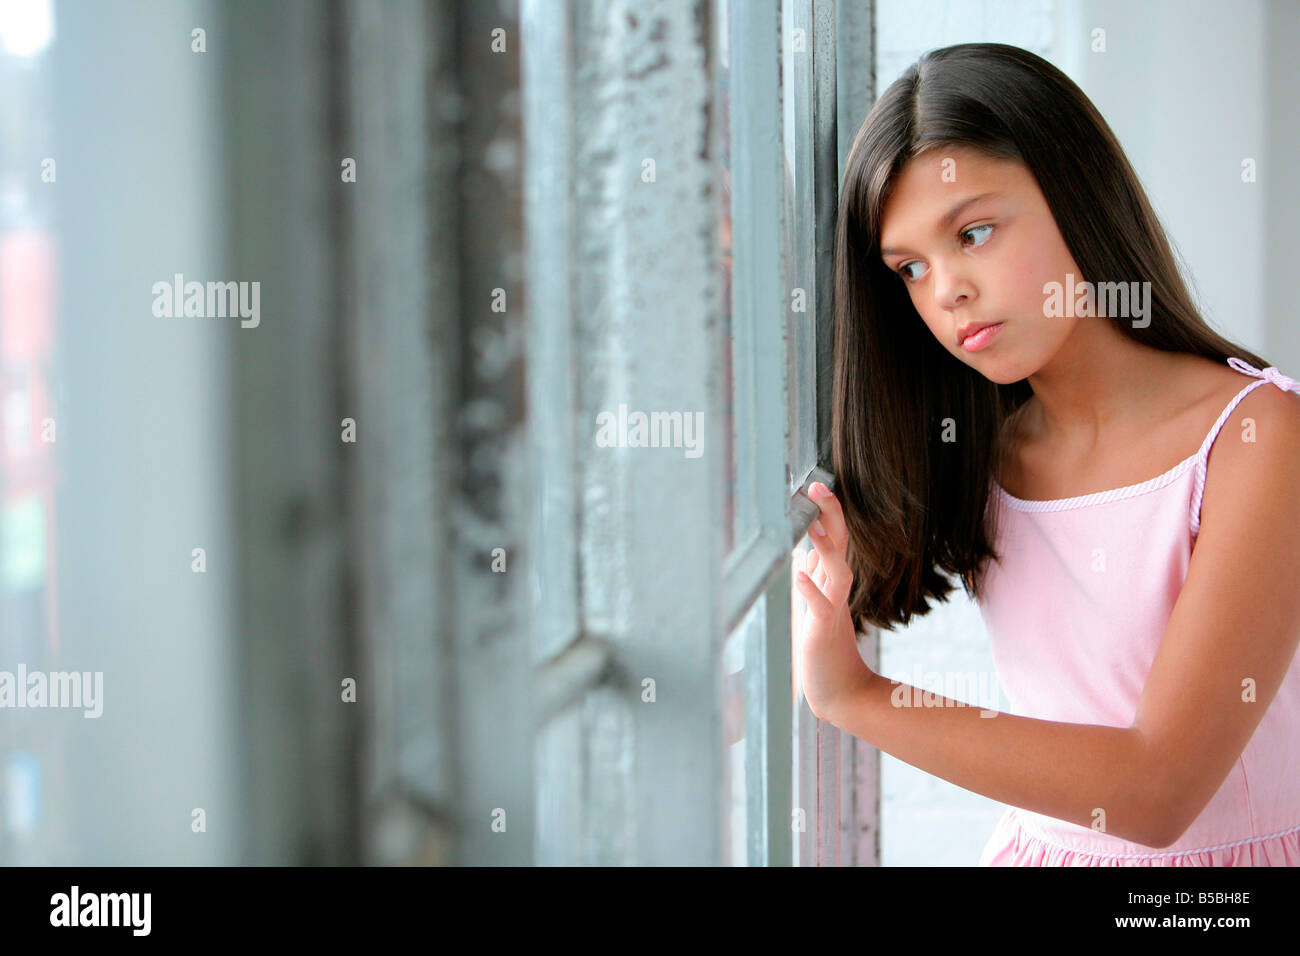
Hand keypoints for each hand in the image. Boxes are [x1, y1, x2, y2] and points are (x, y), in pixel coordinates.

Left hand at [791, 482, 876, 722]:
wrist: (839, 692)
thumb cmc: (827, 648)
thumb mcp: (820, 605)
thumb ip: (819, 579)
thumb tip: (811, 550)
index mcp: (834, 583)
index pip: (836, 540)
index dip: (829, 513)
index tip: (816, 486)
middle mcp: (836, 592)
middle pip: (840, 546)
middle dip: (831, 516)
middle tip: (818, 487)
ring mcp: (832, 611)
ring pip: (836, 572)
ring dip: (826, 547)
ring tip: (812, 524)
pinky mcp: (824, 632)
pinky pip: (821, 608)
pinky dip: (811, 591)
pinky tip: (800, 575)